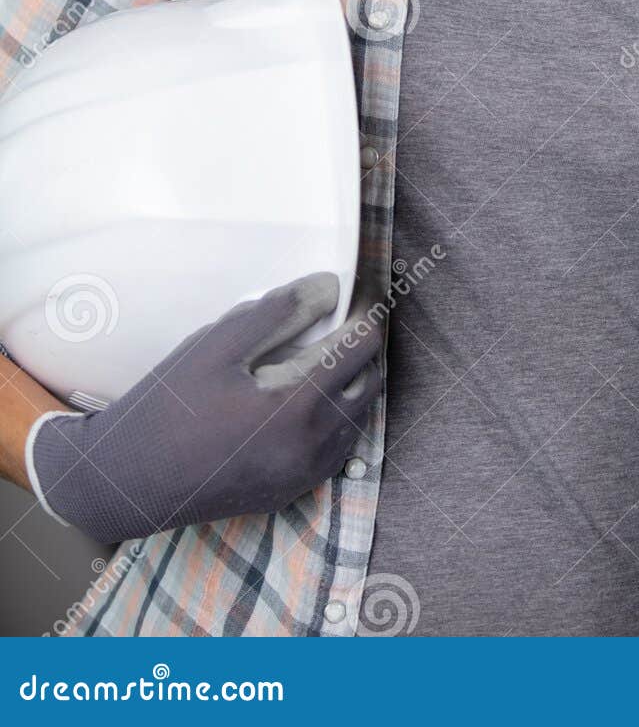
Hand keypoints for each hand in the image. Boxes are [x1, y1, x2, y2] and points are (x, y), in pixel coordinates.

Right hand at [27, 272, 382, 543]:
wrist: (127, 481)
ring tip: (334, 351)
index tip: (369, 293)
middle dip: (367, 348)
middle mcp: (311, 450)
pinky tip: (313, 395)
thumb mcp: (216, 345)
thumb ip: (277, 313)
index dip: (368, 316)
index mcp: (297, 409)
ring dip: (356, 383)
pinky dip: (338, 417)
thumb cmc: (167, 406)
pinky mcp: (289, 493)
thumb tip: (328, 286)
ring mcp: (303, 477)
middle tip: (353, 318)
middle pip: (368, 385)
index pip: (359, 351)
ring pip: (357, 420)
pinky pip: (336, 449)